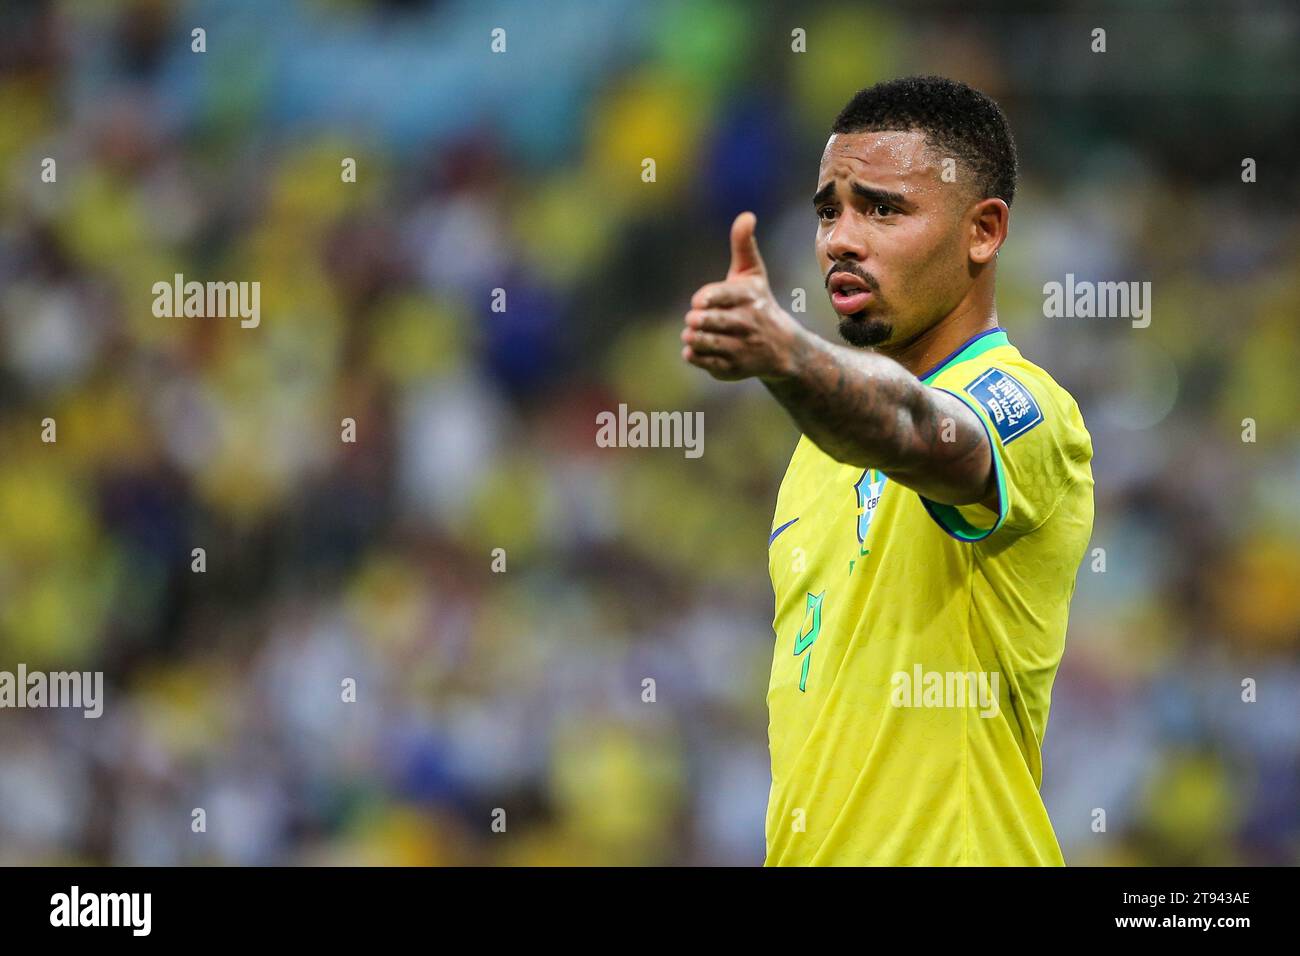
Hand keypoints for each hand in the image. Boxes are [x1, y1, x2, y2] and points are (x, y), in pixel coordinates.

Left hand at [681, 211, 803, 381]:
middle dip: (696, 320)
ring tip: (694, 333)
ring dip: (693, 337)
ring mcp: (742, 348)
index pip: (720, 296)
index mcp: (750, 297)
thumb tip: (747, 215)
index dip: (705, 299)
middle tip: (695, 319)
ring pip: (704, 342)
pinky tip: (695, 349)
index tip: (698, 302)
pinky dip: (695, 356)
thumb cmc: (758, 302)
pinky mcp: (734, 368)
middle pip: (708, 321)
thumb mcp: (753, 273)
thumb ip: (744, 245)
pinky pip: (705, 362)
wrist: (782, 348)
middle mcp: (748, 324)